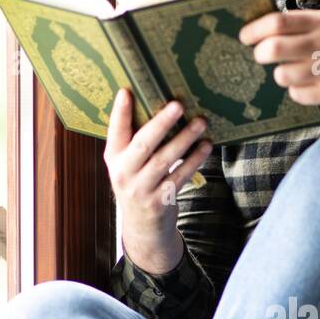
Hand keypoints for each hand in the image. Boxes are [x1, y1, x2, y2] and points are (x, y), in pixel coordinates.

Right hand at [103, 88, 211, 274]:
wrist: (142, 226)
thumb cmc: (138, 182)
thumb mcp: (127, 163)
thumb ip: (134, 139)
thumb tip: (151, 103)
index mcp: (113, 158)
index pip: (114, 132)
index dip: (119, 113)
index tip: (126, 92)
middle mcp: (124, 173)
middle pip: (143, 145)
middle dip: (161, 124)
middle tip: (178, 105)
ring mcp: (141, 189)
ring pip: (165, 160)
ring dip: (184, 139)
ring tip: (200, 123)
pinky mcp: (160, 201)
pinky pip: (180, 176)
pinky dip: (194, 160)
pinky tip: (206, 146)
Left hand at [238, 8, 319, 125]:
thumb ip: (305, 27)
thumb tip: (263, 31)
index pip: (278, 22)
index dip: (254, 30)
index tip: (243, 36)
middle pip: (273, 49)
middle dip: (260, 55)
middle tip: (260, 56)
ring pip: (282, 75)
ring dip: (280, 75)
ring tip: (291, 72)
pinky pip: (298, 94)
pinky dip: (297, 91)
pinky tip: (309, 86)